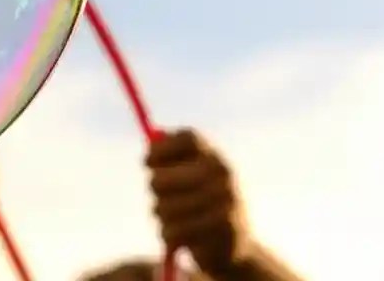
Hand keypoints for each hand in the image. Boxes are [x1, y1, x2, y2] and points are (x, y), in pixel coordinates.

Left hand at [147, 129, 252, 275]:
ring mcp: (226, 200)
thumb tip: (152, 141)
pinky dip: (169, 235)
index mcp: (214, 156)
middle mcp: (224, 173)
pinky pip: (174, 231)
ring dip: (161, 214)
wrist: (236, 245)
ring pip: (164, 208)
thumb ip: (169, 158)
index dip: (161, 148)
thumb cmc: (200, 206)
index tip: (147, 162)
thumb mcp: (188, 177)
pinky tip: (181, 236)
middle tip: (159, 195)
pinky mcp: (223, 228)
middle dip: (155, 189)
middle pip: (162, 178)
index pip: (187, 138)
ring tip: (174, 217)